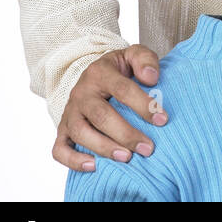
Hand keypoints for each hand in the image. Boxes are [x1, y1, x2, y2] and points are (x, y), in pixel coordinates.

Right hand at [52, 45, 165, 171]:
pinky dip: (73, 160)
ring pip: (80, 133)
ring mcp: (70, 112)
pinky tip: (93, 166)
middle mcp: (81, 93)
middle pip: (101, 116)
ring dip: (103, 148)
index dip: (143, 105)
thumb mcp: (133, 55)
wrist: (94, 74)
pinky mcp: (62, 130)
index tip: (162, 120)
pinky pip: (59, 148)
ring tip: (126, 158)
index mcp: (100, 73)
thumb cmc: (119, 68)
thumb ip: (145, 60)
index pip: (122, 89)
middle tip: (147, 148)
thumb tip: (152, 78)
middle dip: (126, 134)